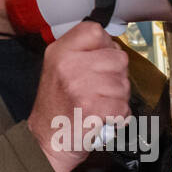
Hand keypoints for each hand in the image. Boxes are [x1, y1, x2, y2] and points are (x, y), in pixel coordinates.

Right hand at [26, 21, 130, 171]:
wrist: (47, 141)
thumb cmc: (57, 107)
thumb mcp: (58, 68)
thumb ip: (82, 51)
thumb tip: (113, 45)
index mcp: (60, 51)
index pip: (95, 31)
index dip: (106, 46)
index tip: (100, 61)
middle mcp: (68, 64)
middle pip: (118, 58)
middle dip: (116, 76)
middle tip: (100, 89)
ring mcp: (80, 85)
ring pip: (124, 84)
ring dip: (118, 98)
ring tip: (99, 104)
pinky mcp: (92, 107)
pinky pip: (123, 106)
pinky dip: (119, 116)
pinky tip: (103, 117)